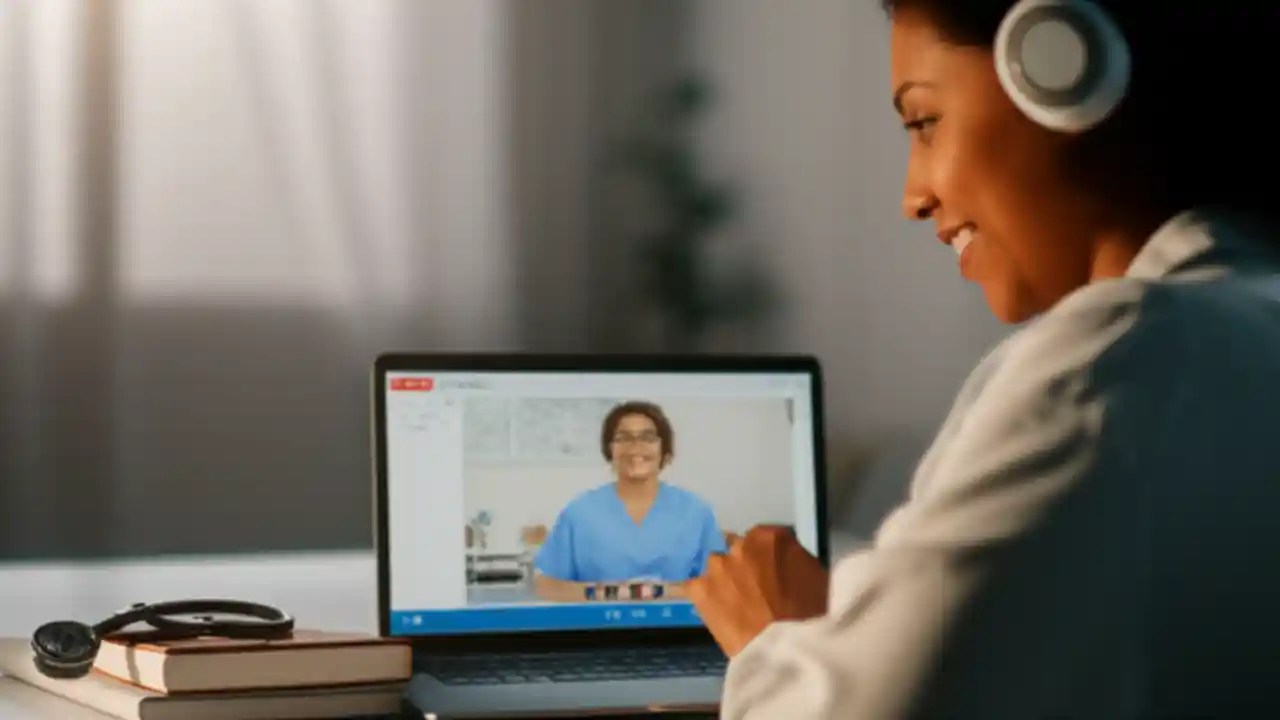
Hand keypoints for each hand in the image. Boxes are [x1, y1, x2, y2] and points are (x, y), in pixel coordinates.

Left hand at [685, 525, 828, 657]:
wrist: (785, 649)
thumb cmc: (810, 614)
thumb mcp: (815, 576)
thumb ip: (793, 559)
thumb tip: (783, 562)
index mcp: (770, 537)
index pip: (764, 538)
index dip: (767, 557)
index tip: (770, 572)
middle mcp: (738, 543)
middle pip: (736, 549)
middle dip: (742, 565)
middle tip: (752, 589)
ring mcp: (716, 565)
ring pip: (714, 568)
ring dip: (721, 579)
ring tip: (730, 603)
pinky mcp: (698, 588)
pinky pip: (689, 585)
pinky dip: (695, 592)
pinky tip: (703, 604)